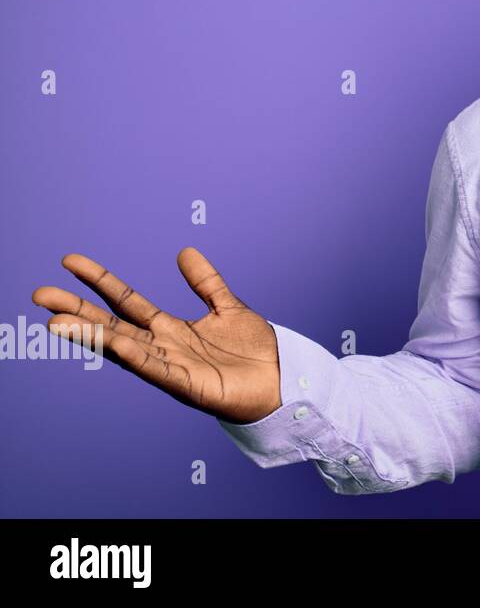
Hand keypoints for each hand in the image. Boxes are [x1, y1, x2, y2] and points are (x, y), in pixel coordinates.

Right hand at [32, 247, 281, 424]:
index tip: (70, 261)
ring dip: (93, 336)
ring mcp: (173, 367)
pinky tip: (115, 344)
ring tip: (58, 322)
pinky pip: (157, 370)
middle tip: (40, 294)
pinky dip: (136, 357)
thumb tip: (184, 251)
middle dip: (77, 310)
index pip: (126, 301)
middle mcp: (163, 347)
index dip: (100, 281)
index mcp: (170, 329)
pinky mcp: (189, 386)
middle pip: (112, 325)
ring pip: (125, 348)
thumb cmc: (253, 351)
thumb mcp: (227, 307)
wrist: (281, 381)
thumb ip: (205, 282)